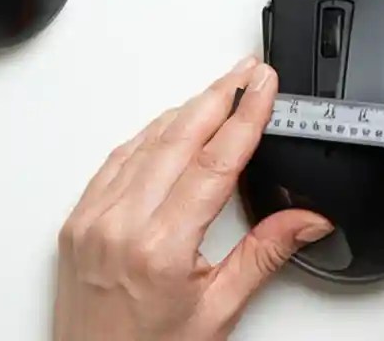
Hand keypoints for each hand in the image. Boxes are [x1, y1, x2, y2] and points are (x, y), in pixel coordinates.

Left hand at [53, 57, 332, 340]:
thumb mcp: (217, 311)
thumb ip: (264, 255)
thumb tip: (307, 219)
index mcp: (160, 248)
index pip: (214, 163)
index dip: (244, 116)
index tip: (263, 87)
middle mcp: (119, 225)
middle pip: (178, 138)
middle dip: (218, 97)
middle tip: (248, 72)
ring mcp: (92, 220)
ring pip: (144, 143)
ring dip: (184, 110)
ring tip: (218, 91)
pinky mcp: (76, 221)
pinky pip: (115, 162)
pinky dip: (147, 137)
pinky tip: (169, 126)